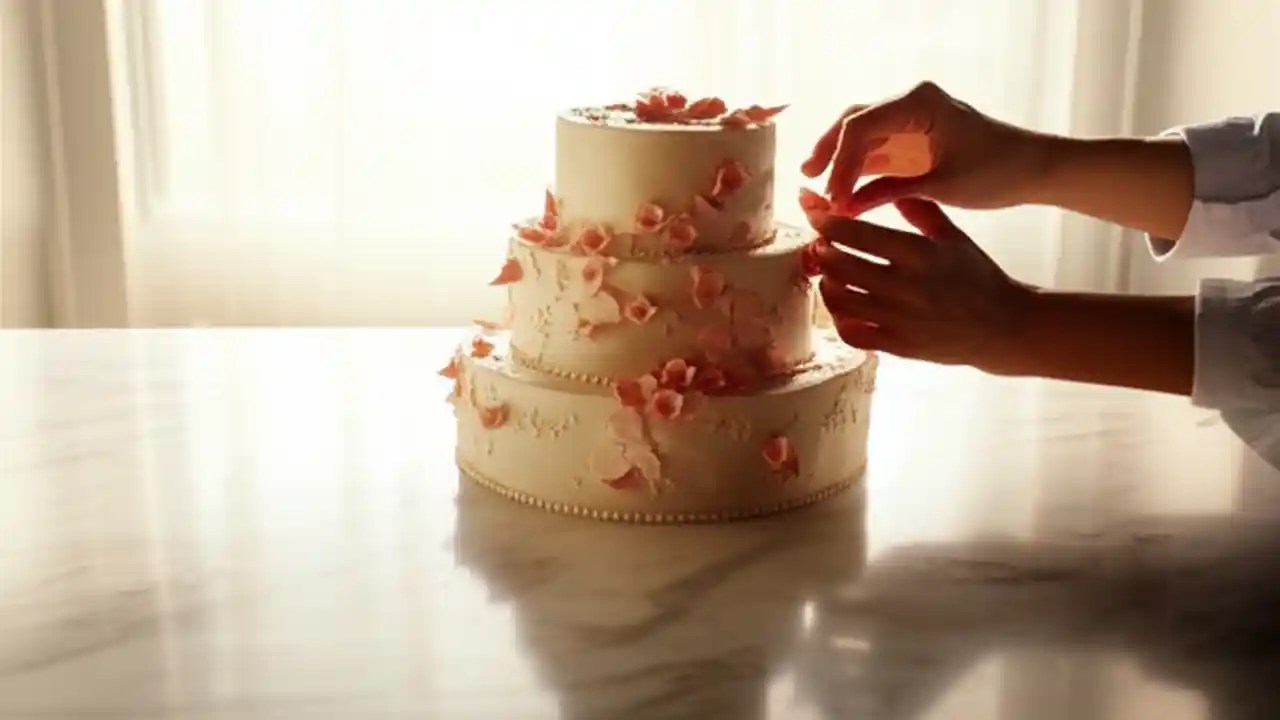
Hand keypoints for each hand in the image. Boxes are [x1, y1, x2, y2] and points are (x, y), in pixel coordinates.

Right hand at [801, 82, 1050, 216]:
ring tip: (817, 187)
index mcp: (920, 103)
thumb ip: (889, 192)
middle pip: (854, 121)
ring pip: (861, 133)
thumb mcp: (941, 186)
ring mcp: (912, 119)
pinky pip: (876, 148)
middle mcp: (911, 103)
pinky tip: (843, 189)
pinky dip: (858, 167)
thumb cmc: (998, 172)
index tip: (833, 198)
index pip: (862, 126)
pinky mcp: (915, 137)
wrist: (1035, 168)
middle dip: (829, 151)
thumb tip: (843, 208)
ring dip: (839, 159)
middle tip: (808, 180)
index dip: (841, 163)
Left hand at [812, 198, 1033, 372]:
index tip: (815, 215)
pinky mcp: (897, 345)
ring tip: (828, 274)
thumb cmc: (978, 277)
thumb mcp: (953, 238)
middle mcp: (904, 286)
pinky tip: (843, 307)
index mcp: (918, 254)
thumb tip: (892, 189)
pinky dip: (839, 318)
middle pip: (840, 265)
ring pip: (840, 299)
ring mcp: (898, 319)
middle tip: (820, 245)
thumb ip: (921, 211)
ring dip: (826, 282)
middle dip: (822, 252)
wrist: (1003, 327)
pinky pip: (852, 333)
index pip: (857, 234)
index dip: (828, 223)